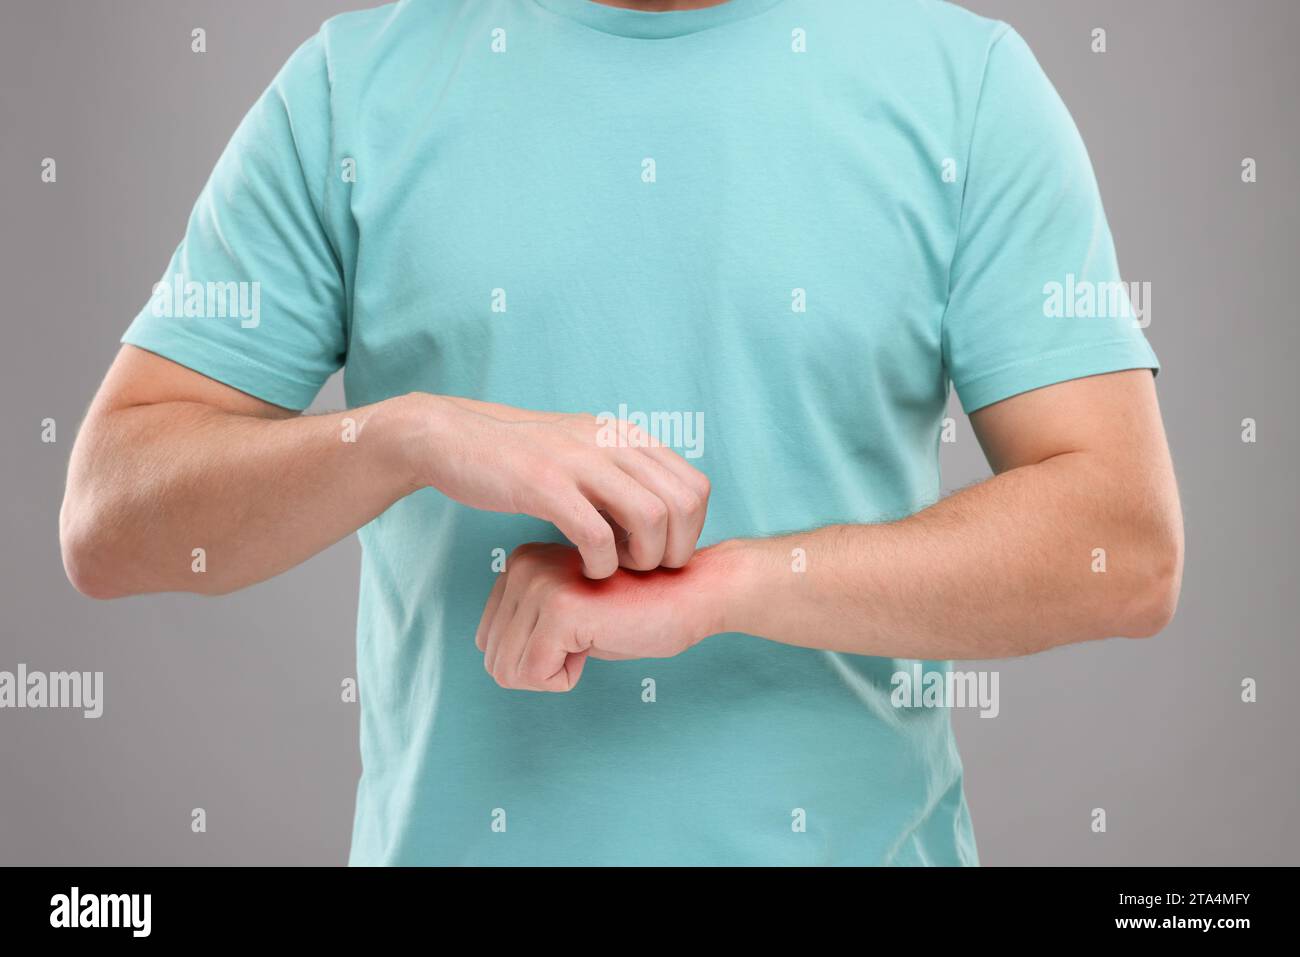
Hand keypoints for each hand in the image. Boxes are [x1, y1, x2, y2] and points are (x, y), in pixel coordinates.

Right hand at [401, 394, 709, 578]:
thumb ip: (620, 471)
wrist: (450, 438)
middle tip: (644, 570)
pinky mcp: (545, 485)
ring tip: (617, 570)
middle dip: (673, 550)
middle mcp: (611, 442)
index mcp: (625, 435)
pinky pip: (598, 535)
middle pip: (682, 504)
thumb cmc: (517, 457)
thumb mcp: (581, 450)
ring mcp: (579, 461)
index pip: (695, 486)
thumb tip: (661, 510)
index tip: (660, 553)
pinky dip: (602, 564)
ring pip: (650, 517)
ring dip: (642, 559)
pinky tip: (587, 569)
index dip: (689, 531)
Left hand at [474, 543, 726, 691]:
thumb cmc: (637, 613)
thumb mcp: (567, 618)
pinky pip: (535, 675)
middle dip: (542, 669)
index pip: (488, 643)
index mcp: (519, 565)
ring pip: (508, 671)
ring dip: (554, 673)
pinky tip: (598, 642)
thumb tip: (491, 661)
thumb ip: (528, 627)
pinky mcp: (559, 608)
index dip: (537, 657)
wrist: (691, 596)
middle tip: (588, 637)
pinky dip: (566, 678)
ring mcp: (538, 585)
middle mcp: (521, 567)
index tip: (579, 631)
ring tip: (593, 637)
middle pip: (495, 660)